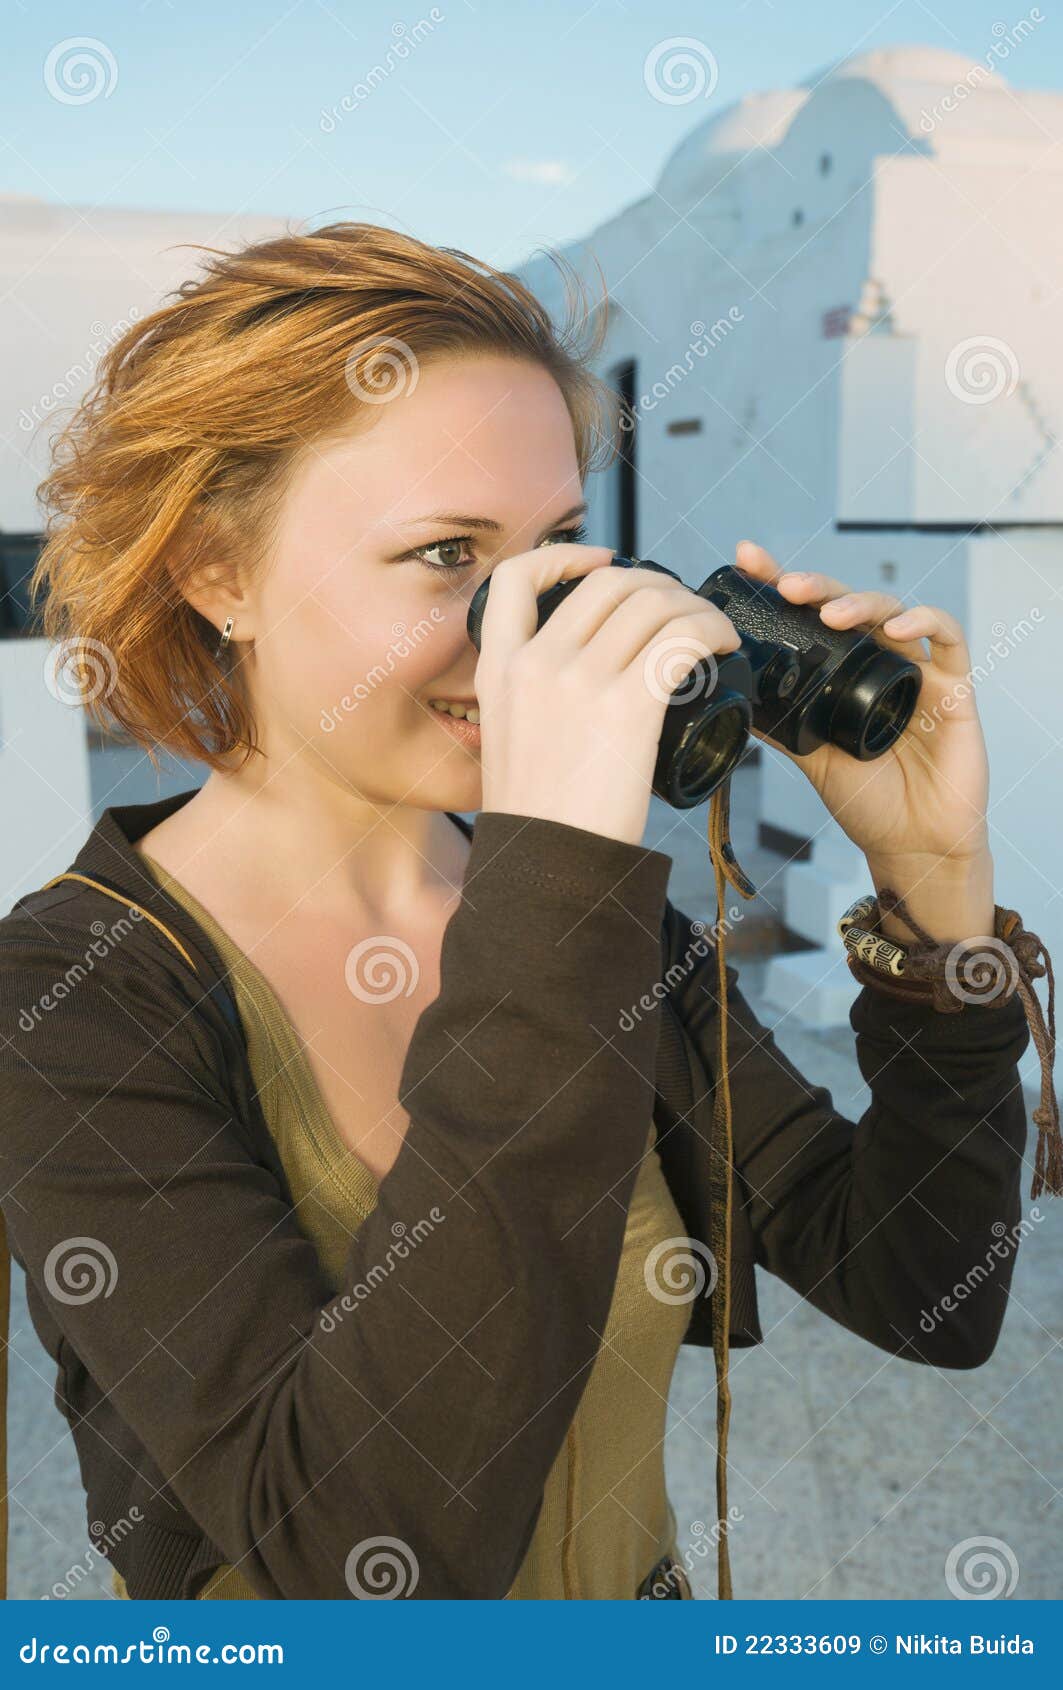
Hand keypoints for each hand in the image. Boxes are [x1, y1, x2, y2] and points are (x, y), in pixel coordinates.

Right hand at [475, 545, 741, 846]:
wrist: (546, 868)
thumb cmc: (539, 820)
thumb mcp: (508, 742)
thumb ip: (529, 704)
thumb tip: (576, 691)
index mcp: (498, 670)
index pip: (514, 578)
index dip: (564, 556)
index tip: (601, 562)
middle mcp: (535, 663)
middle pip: (607, 582)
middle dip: (655, 582)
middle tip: (680, 609)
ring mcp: (579, 681)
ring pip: (652, 601)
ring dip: (693, 605)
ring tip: (712, 630)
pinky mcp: (626, 707)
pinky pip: (681, 638)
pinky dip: (712, 629)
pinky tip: (724, 644)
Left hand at [733, 540, 994, 939]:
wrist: (912, 844)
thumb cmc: (867, 799)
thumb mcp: (810, 757)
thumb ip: (778, 726)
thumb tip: (726, 697)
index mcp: (843, 672)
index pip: (811, 615)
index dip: (782, 583)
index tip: (749, 560)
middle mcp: (878, 662)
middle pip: (850, 605)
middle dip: (818, 586)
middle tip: (787, 586)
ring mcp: (917, 671)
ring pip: (893, 613)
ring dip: (861, 603)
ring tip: (830, 612)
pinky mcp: (955, 687)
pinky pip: (948, 640)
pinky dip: (924, 623)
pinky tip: (897, 629)